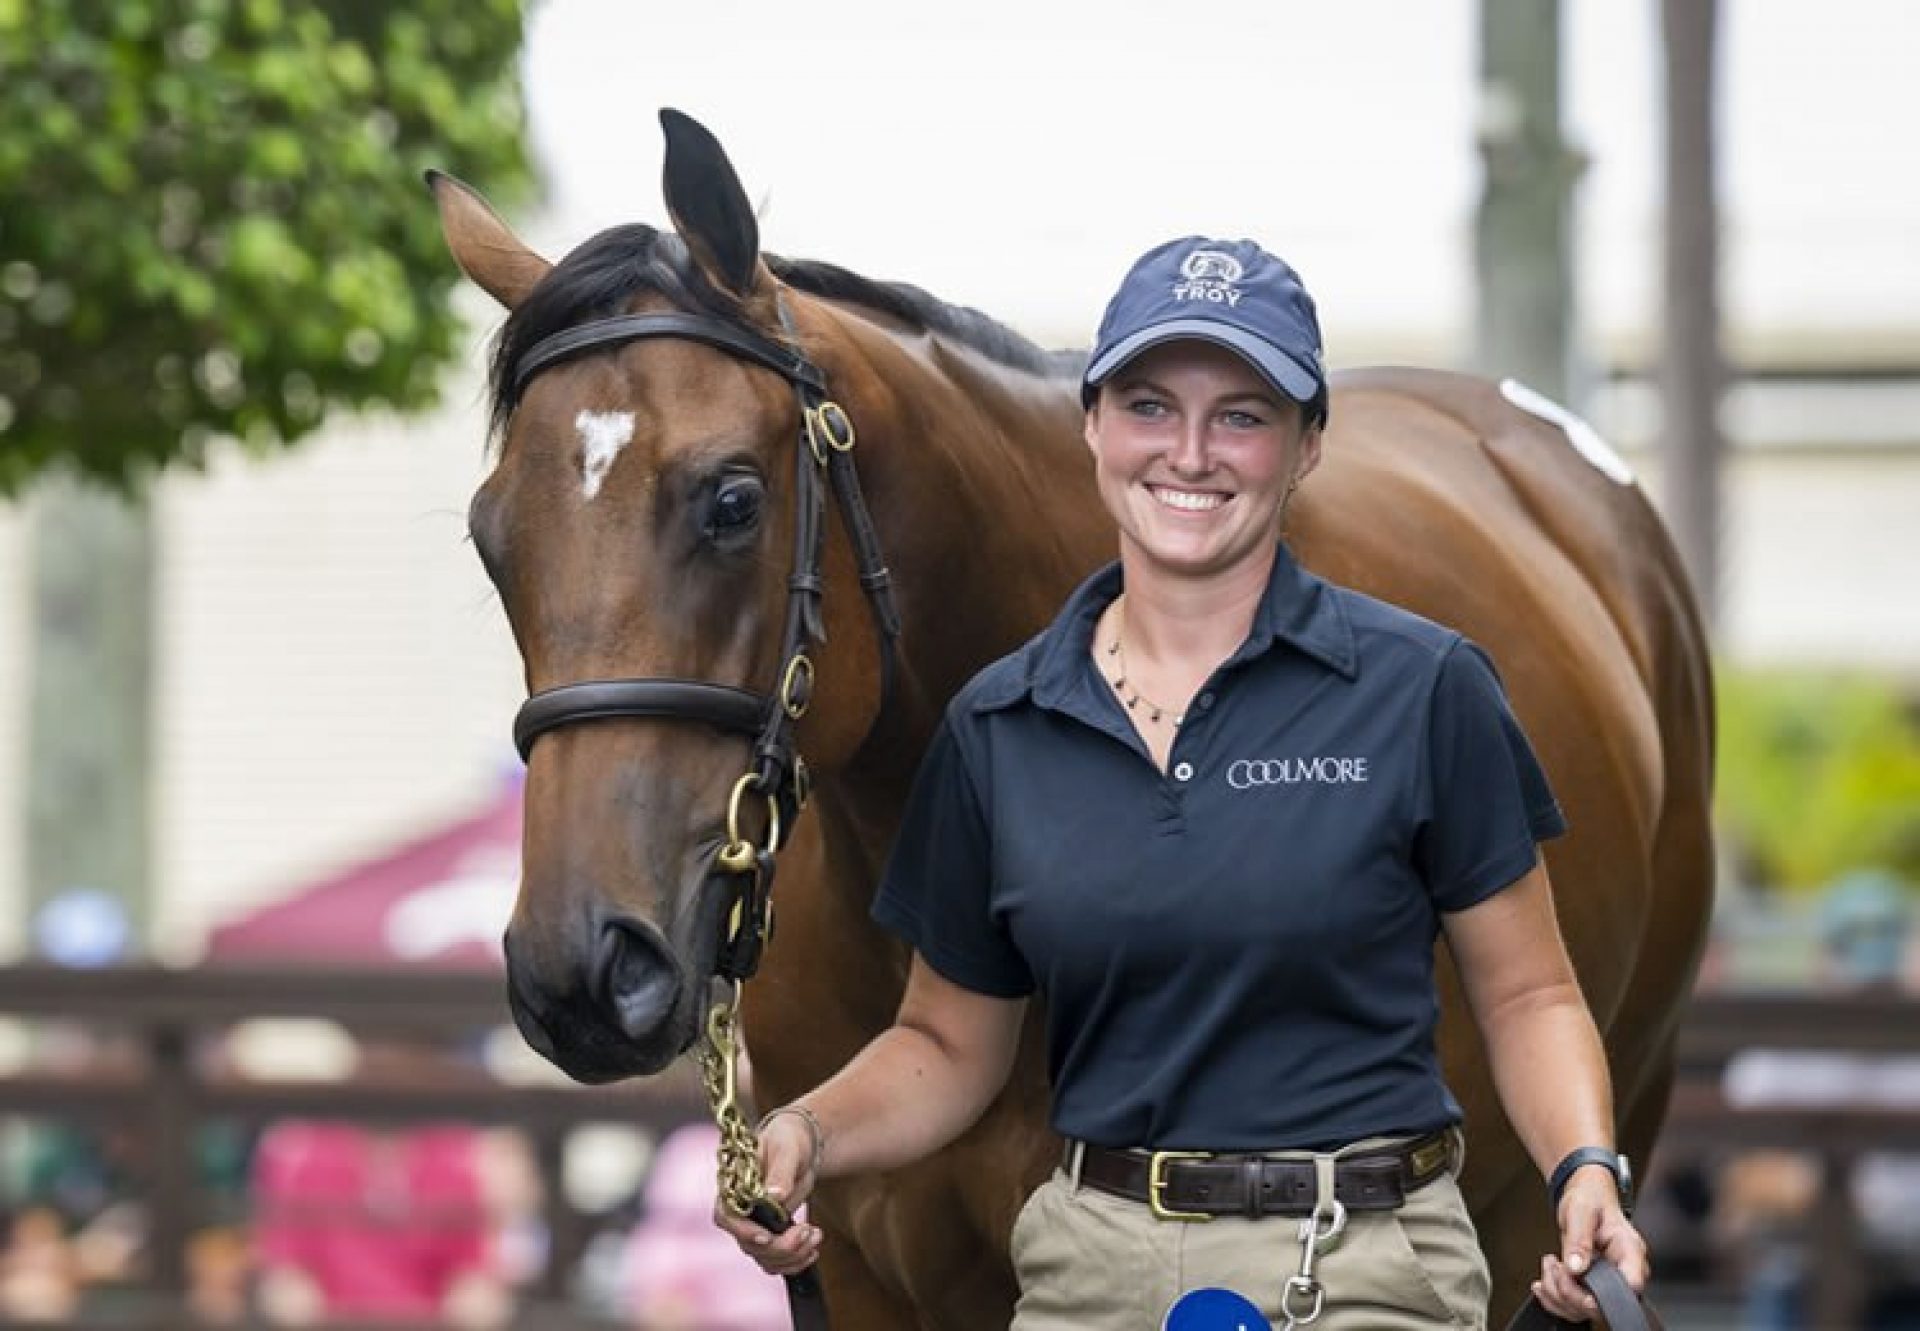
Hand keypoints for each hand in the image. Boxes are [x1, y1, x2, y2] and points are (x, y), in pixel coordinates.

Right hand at [712, 1106, 824, 1275]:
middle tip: (808, 1231)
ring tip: (816, 1236)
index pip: (727, 1216)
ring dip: (792, 1256)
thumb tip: (774, 1196)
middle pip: (749, 1244)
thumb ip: (781, 1172)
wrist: (800, 1146)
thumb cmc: (788, 1140)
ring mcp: (755, 1227)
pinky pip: (777, 1261)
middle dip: (780, 1246)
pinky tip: (813, 1249)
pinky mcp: (771, 1237)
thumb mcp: (787, 1149)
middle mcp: (740, 1211)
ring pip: (764, 1258)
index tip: (767, 1237)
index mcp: (735, 1187)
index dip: (744, 1231)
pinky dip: (796, 1262)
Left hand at [1532, 1167, 1649, 1321]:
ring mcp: (1608, 1280)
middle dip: (1570, 1292)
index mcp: (1630, 1251)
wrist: (1585, 1194)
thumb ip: (1579, 1239)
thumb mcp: (1581, 1210)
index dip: (1604, 1292)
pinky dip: (1554, 1298)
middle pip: (1604, 1305)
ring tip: (1549, 1267)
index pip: (1631, 1285)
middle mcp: (1623, 1270)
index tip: (1576, 1279)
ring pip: (1585, 1310)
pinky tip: (1545, 1281)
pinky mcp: (1593, 1284)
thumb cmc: (1590, 1197)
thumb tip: (1576, 1268)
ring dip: (1558, 1294)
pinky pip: (1575, 1305)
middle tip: (1555, 1267)